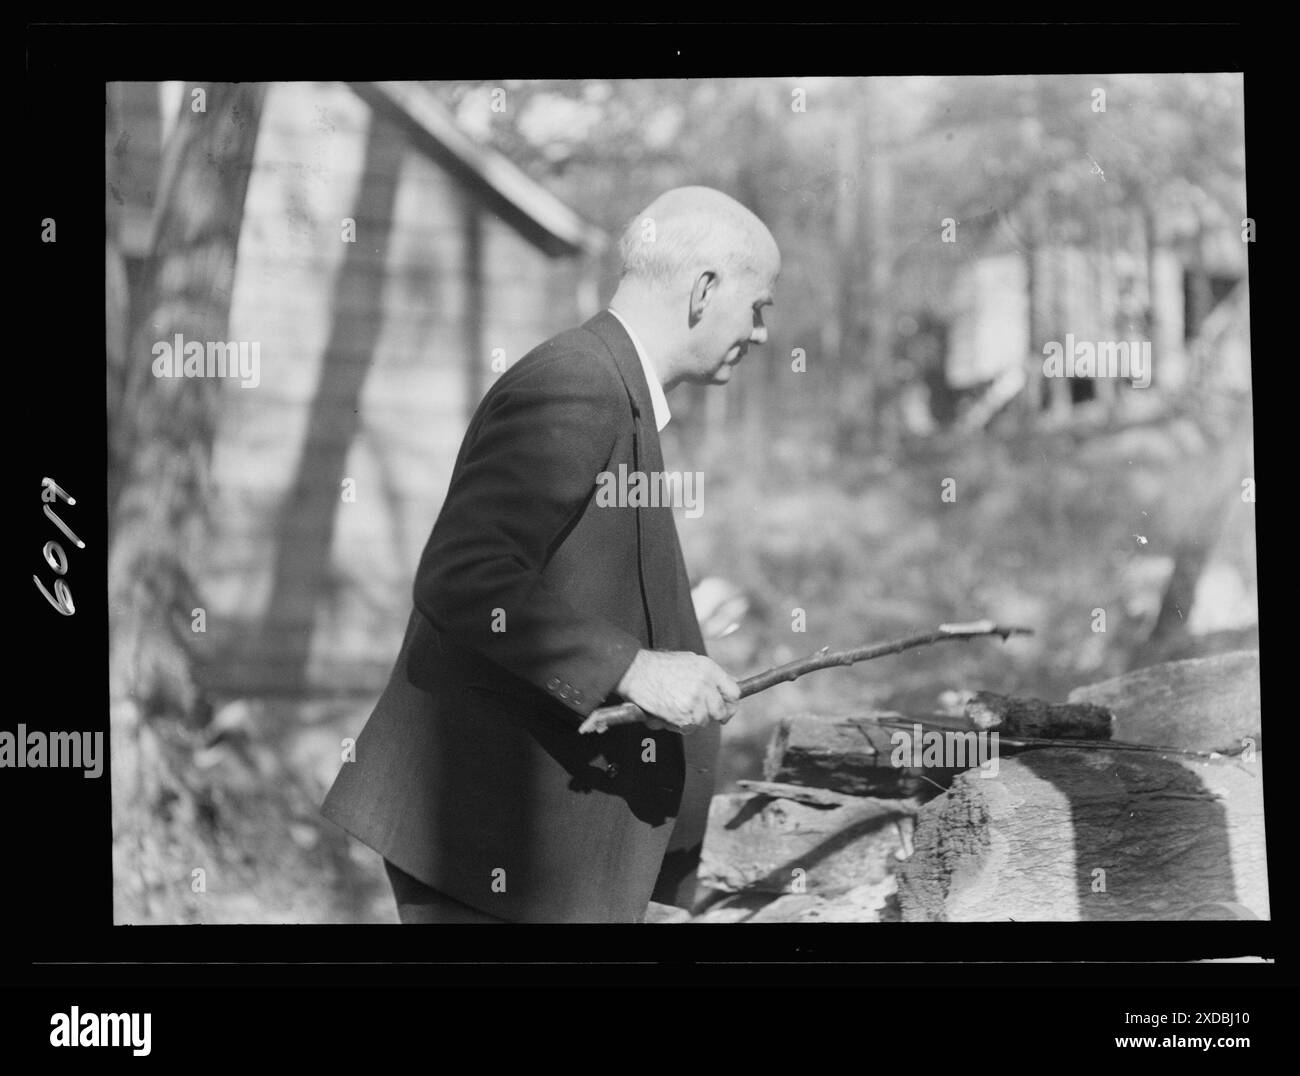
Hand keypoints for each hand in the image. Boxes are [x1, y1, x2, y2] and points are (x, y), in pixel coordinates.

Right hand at [615, 649, 739, 734]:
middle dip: (712, 715)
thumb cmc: (658, 665)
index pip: (734, 692)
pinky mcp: (683, 715)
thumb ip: (711, 674)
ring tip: (676, 708)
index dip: (731, 704)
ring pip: (703, 721)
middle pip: (720, 711)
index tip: (726, 709)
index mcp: (709, 669)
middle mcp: (705, 685)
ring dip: (692, 720)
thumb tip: (731, 682)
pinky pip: (688, 728)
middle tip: (700, 714)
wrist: (636, 671)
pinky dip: (678, 725)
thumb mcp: (690, 660)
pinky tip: (668, 713)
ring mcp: (694, 701)